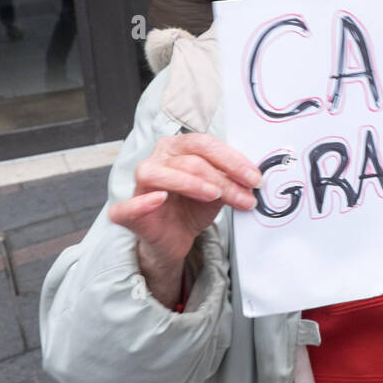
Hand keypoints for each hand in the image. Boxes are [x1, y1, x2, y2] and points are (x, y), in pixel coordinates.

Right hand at [108, 134, 260, 276]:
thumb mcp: (219, 192)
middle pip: (191, 161)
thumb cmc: (194, 208)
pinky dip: (143, 202)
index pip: (205, 144)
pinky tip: (160, 200)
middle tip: (245, 194)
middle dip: (223, 178)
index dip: (232, 160)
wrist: (176, 238)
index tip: (254, 177)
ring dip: (192, 183)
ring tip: (215, 195)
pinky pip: (127, 206)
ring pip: (163, 174)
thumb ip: (230, 180)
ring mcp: (141, 184)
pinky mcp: (127, 212)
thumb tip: (253, 178)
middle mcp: (158, 159)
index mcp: (178, 147)